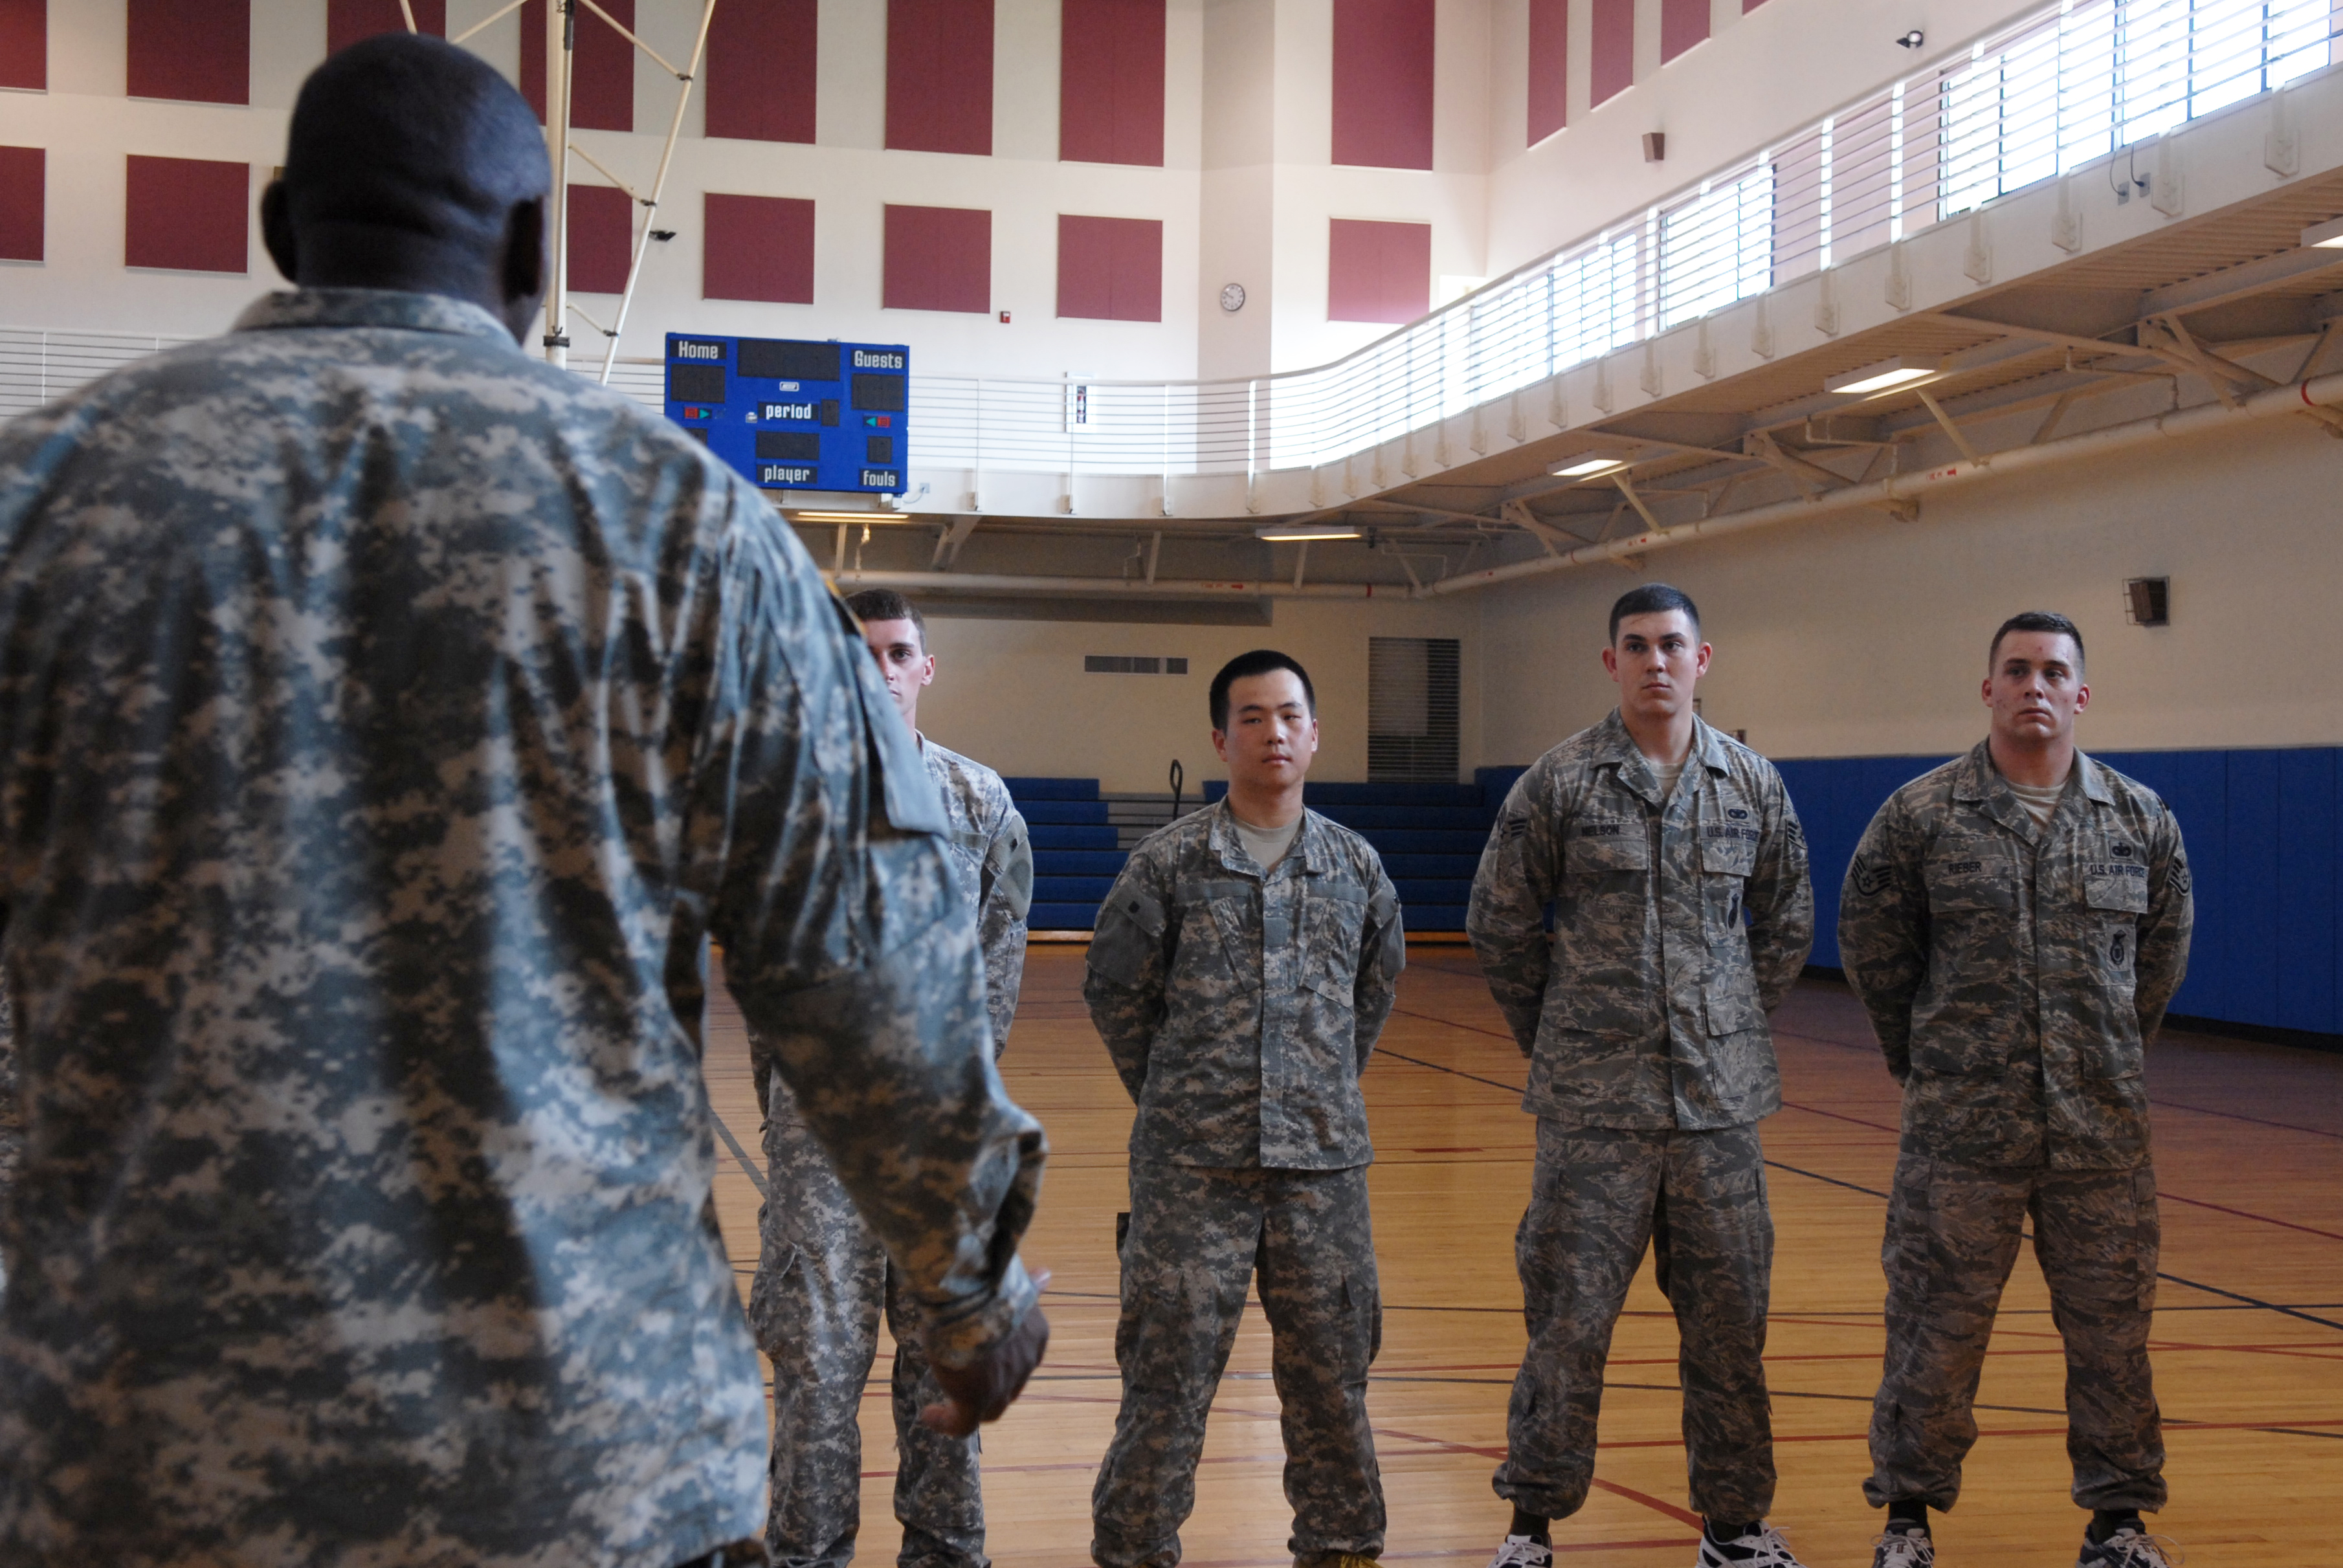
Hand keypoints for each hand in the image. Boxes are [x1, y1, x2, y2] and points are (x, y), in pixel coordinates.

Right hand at [919, 1271, 1050, 1437]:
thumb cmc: (989, 1283)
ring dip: (971, 1407)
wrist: (973, 1298)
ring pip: (990, 1408)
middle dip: (993, 1388)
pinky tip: (929, 1415)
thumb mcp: (1013, 1283)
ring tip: (947, 1406)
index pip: (1024, 1359)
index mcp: (1035, 1336)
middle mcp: (1024, 1363)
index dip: (1007, 1362)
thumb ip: (1028, 1287)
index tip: (988, 1358)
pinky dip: (946, 1422)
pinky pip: (963, 1424)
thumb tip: (1045, 1274)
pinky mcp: (975, 1399)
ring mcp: (1002, 1385)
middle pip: (1010, 1387)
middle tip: (969, 1382)